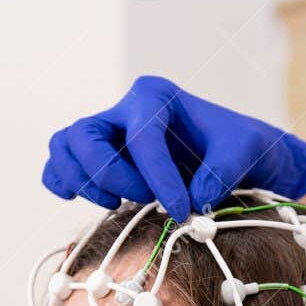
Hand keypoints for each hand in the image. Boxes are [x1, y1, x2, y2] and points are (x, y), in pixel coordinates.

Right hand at [41, 75, 305, 220]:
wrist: (236, 156)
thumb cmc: (239, 147)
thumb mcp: (244, 152)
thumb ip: (222, 172)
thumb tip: (193, 201)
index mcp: (156, 96)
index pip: (142, 136)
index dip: (156, 178)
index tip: (179, 210)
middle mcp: (124, 109)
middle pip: (84, 135)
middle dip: (110, 175)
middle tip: (145, 200)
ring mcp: (107, 133)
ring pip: (65, 147)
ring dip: (83, 182)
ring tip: (118, 204)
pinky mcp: (100, 158)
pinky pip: (61, 165)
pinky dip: (65, 183)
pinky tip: (95, 202)